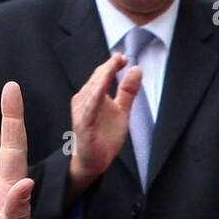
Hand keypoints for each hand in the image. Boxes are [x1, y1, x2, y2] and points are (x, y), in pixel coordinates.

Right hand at [67, 54, 141, 204]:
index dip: (112, 65)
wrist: (93, 162)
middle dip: (108, 67)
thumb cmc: (104, 136)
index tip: (124, 57)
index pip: (101, 75)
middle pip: (97, 79)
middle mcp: (84, 100)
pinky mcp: (83, 124)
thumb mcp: (122, 111)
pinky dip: (94, 97)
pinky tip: (102, 88)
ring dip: (102, 77)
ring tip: (112, 65)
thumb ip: (127, 91)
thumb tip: (136, 68)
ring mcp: (82, 112)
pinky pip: (88, 108)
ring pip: (92, 90)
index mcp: (93, 95)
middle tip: (121, 57)